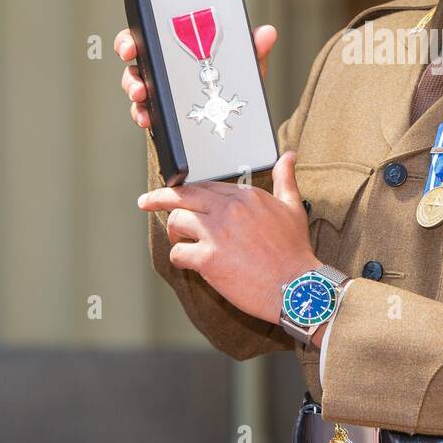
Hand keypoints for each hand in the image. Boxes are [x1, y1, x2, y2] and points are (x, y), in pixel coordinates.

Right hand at [114, 0, 278, 129]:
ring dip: (131, 82)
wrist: (231, 121)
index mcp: (183, 36)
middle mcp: (163, 54)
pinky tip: (146, 116)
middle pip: (134, 39)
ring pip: (132, 75)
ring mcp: (155, 79)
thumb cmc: (232, 83)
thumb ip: (253, 50)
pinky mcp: (155, 106)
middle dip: (127, 42)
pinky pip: (140, 106)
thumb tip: (267, 33)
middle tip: (132, 50)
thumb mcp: (245, 66)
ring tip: (141, 92)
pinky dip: (140, 111)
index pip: (163, 7)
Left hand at [136, 149, 316, 324]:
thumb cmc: (295, 251)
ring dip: (173, 231)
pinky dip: (178, 257)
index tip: (178, 194)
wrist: (296, 286)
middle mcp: (228, 210)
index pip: (206, 186)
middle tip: (146, 201)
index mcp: (245, 196)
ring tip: (177, 238)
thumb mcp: (292, 207)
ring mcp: (217, 234)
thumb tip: (289, 156)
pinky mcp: (208, 259)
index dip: (189, 191)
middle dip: (159, 197)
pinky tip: (187, 262)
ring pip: (177, 220)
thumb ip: (285, 179)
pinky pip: (178, 252)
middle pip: (182, 195)